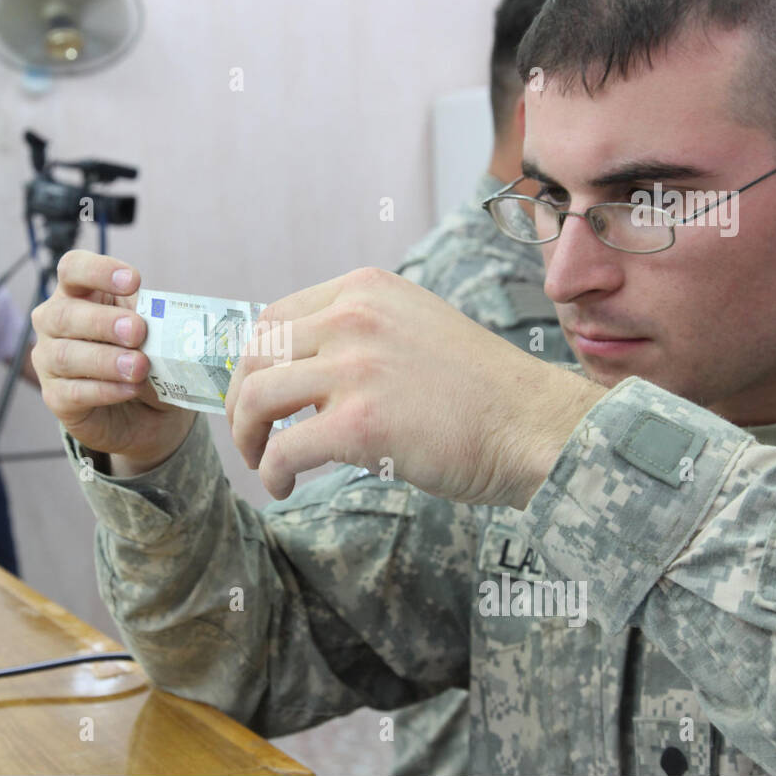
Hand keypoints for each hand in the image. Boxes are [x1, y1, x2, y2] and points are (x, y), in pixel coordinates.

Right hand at [31, 251, 195, 472]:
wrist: (147, 411)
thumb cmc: (145, 357)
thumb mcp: (154, 333)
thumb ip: (154, 322)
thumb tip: (168, 321)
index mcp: (78, 294)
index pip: (73, 269)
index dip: (99, 271)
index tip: (134, 281)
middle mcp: (54, 323)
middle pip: (63, 314)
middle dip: (102, 322)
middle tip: (138, 331)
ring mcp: (49, 361)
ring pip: (65, 355)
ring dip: (106, 360)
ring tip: (140, 367)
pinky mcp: (56, 398)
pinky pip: (74, 392)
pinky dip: (106, 390)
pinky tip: (131, 389)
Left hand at [224, 267, 606, 505]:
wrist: (534, 426)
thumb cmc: (481, 390)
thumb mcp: (415, 326)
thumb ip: (361, 331)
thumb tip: (299, 365)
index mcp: (365, 289)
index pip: (275, 316)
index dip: (253, 359)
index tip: (254, 392)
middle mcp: (354, 317)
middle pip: (256, 352)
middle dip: (240, 398)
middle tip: (251, 433)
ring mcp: (356, 368)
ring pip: (258, 398)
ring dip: (247, 435)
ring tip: (262, 461)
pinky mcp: (360, 424)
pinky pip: (284, 449)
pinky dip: (271, 473)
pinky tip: (283, 486)